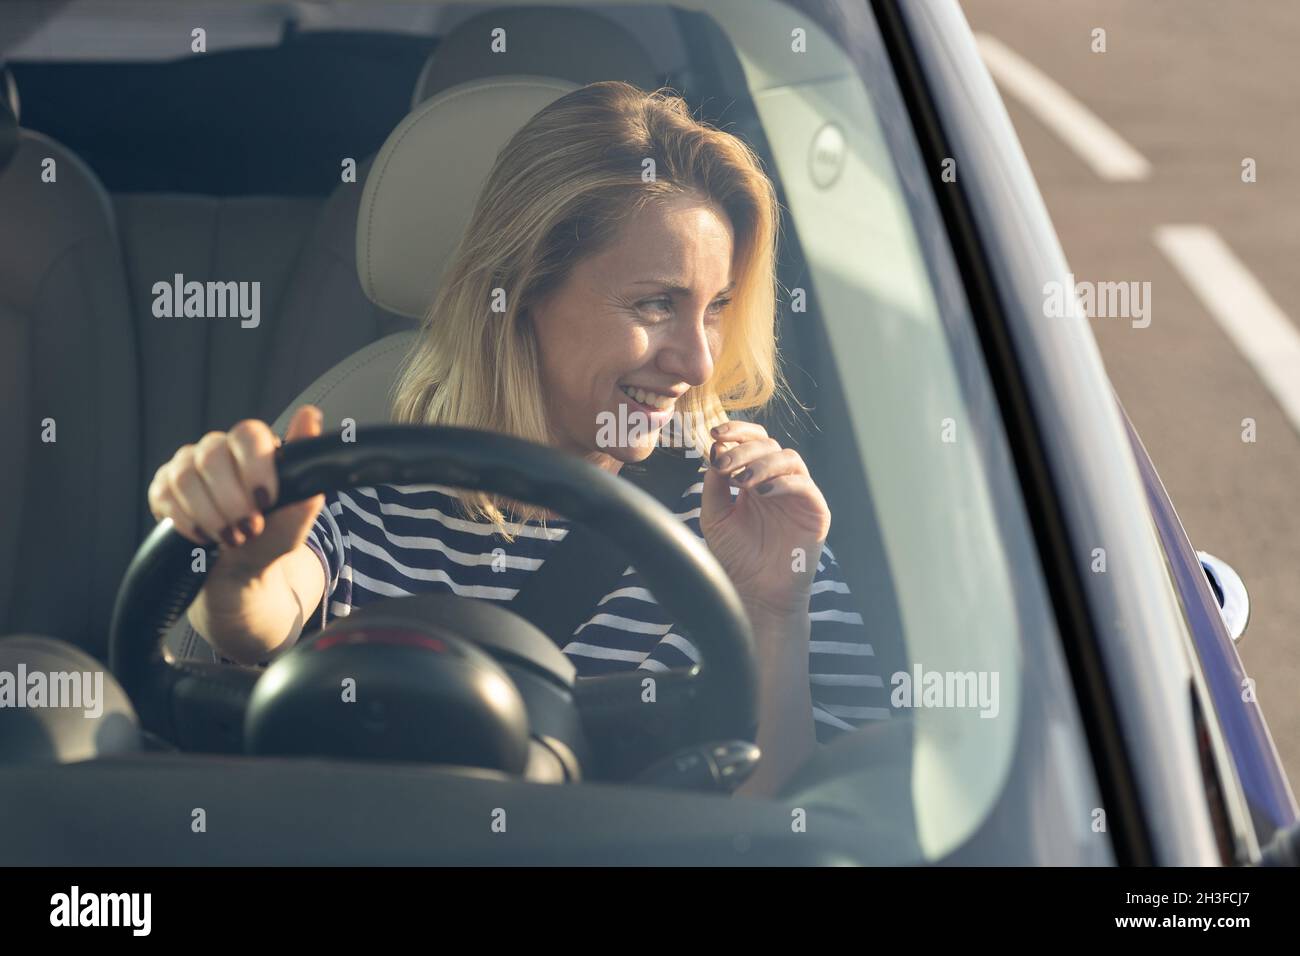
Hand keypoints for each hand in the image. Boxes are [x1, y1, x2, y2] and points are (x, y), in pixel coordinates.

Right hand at [147, 405, 325, 579]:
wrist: (245, 568)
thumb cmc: (273, 534)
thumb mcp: (298, 511)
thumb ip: (306, 467)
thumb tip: (309, 415)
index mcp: (254, 448)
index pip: (248, 433)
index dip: (255, 467)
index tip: (266, 500)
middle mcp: (218, 449)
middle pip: (212, 455)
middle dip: (231, 500)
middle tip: (249, 528)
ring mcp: (187, 466)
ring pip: (184, 476)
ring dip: (210, 514)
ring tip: (232, 537)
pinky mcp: (163, 488)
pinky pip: (163, 494)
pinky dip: (187, 521)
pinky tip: (205, 536)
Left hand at [698, 420, 830, 623]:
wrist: (755, 592)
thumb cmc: (736, 555)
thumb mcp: (715, 515)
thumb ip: (714, 483)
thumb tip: (715, 450)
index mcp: (756, 476)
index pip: (752, 440)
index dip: (737, 431)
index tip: (714, 434)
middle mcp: (779, 480)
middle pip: (769, 445)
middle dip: (744, 450)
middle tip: (724, 465)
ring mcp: (799, 494)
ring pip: (789, 459)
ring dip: (763, 464)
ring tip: (742, 481)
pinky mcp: (816, 511)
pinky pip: (805, 486)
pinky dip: (783, 483)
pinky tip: (762, 493)